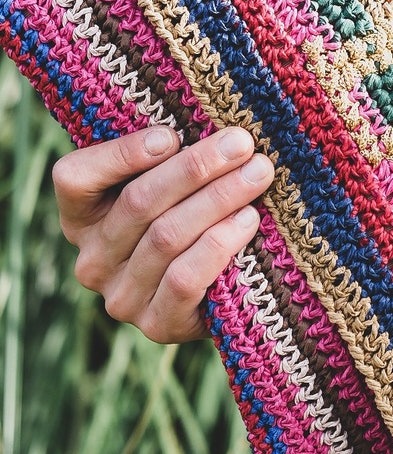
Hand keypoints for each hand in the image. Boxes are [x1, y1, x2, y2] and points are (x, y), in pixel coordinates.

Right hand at [53, 126, 271, 342]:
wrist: (225, 287)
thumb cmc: (195, 212)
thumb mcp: (172, 182)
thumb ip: (170, 155)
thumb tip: (202, 129)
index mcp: (82, 216)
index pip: (75, 177)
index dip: (121, 154)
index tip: (172, 134)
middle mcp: (92, 260)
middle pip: (138, 202)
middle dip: (196, 167)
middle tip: (241, 144)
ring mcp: (121, 297)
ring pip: (166, 236)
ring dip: (219, 199)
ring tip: (257, 174)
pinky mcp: (157, 324)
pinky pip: (184, 279)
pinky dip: (218, 244)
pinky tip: (248, 219)